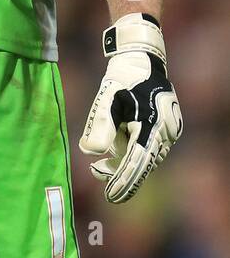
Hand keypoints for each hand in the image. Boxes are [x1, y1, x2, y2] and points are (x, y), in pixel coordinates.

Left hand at [79, 12, 181, 202]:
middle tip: (96, 171)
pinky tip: (115, 146)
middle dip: (120, 172)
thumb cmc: (122, 78)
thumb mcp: (106, 98)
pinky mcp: (167, 129)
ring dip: (125, 160)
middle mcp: (165, 132)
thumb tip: (89, 152)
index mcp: (151, 125)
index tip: (111, 196)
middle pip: (142, 163)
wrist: (142, 61)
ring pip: (145, 156)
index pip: (137, 162)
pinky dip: (133, 150)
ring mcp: (169, 131)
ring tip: (101, 160)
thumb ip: (99, 125)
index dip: (124, 182)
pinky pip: (149, 147)